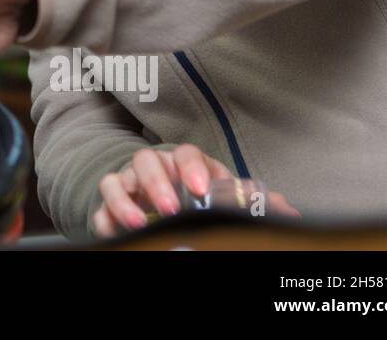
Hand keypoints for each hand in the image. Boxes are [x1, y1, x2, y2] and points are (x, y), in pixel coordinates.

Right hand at [91, 144, 300, 236]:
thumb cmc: (201, 200)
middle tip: (170, 209)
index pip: (184, 153)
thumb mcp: (226, 199)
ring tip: (138, 223)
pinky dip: (106, 219)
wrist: (167, 207)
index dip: (190, 167)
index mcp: (184, 164)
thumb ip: (253, 202)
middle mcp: (152, 169)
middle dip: (156, 183)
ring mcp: (128, 187)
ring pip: (114, 181)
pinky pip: (100, 209)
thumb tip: (286, 210)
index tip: (200, 189)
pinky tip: (119, 233)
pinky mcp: (110, 208)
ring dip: (123, 200)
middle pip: (145, 161)